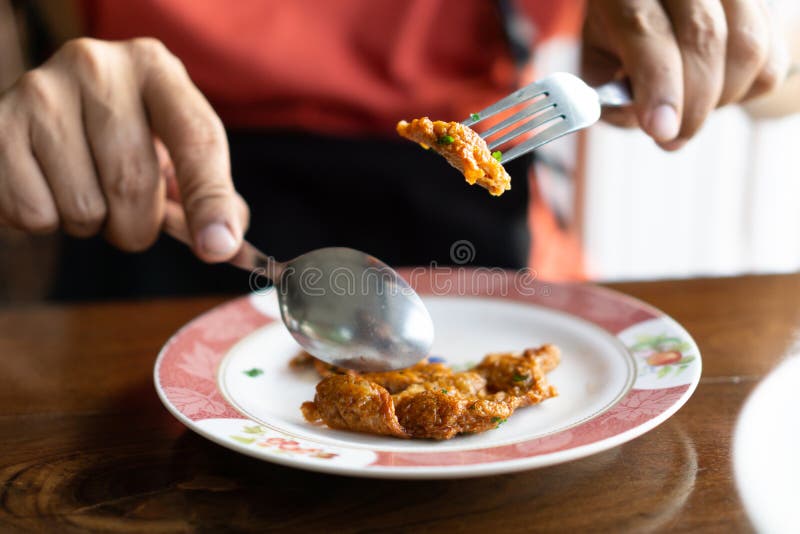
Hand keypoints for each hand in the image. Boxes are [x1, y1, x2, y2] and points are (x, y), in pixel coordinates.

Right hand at [0, 38, 248, 260]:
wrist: (50, 110)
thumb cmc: (128, 135)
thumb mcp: (174, 147)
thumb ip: (206, 193)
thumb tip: (221, 243)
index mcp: (156, 69)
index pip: (196, 140)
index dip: (209, 201)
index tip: (217, 247)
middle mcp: (98, 68)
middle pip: (134, 185)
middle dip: (140, 226)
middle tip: (131, 214)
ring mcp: (41, 92)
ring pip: (83, 208)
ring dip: (91, 224)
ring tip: (84, 185)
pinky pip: (34, 213)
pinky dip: (46, 220)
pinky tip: (47, 183)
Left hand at [582, 0, 790, 149]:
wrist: (656, 12)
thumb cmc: (622, 41)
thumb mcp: (599, 65)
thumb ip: (614, 97)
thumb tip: (657, 125)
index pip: (646, 29)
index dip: (658, 84)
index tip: (661, 130)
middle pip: (702, 37)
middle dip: (691, 104)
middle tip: (672, 137)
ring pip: (745, 46)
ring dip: (721, 98)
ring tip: (691, 111)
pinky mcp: (762, 6)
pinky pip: (771, 58)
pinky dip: (746, 90)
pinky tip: (716, 91)